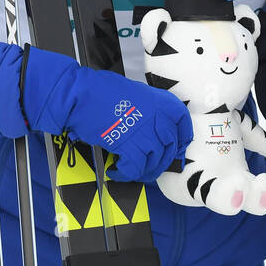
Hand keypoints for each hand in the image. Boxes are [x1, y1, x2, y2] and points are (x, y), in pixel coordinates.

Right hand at [23, 48, 192, 183]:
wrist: (82, 94)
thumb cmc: (104, 91)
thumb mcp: (137, 94)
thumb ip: (150, 110)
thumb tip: (153, 127)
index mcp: (163, 102)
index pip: (183, 124)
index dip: (181, 140)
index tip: (176, 149)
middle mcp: (158, 117)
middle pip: (170, 147)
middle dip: (162, 161)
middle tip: (151, 167)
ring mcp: (145, 131)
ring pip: (154, 161)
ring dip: (145, 171)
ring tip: (133, 172)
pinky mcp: (128, 144)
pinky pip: (135, 168)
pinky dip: (126, 174)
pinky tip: (116, 172)